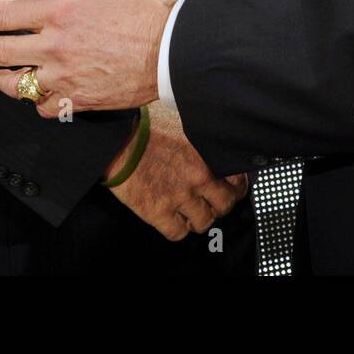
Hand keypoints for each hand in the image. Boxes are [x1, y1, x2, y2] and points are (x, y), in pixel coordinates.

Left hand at [0, 0, 173, 113]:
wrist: (171, 50)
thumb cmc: (142, 9)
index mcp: (59, 13)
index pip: (3, 16)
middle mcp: (54, 47)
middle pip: (0, 53)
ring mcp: (64, 77)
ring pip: (15, 85)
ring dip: (2, 80)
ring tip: (1, 76)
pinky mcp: (78, 100)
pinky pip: (44, 107)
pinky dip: (37, 101)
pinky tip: (40, 94)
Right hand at [106, 102, 246, 239]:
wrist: (115, 137)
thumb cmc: (145, 124)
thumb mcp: (183, 119)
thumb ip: (201, 134)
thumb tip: (212, 136)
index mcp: (206, 152)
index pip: (237, 179)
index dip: (235, 186)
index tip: (231, 187)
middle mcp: (198, 176)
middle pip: (225, 204)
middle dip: (220, 204)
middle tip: (214, 202)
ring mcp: (178, 196)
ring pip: (204, 222)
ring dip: (199, 218)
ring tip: (192, 212)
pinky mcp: (157, 211)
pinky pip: (178, 234)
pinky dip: (177, 230)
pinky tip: (173, 220)